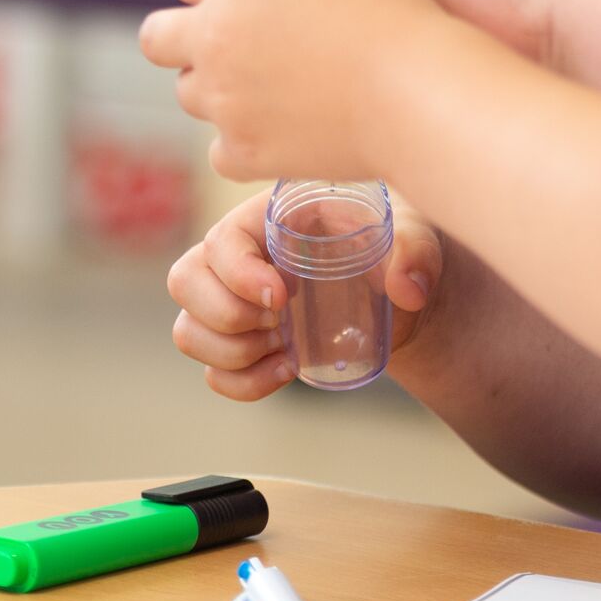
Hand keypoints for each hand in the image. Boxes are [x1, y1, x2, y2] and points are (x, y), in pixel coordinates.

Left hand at [140, 0, 466, 180]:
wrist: (418, 97)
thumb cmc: (398, 24)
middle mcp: (216, 37)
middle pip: (156, 36)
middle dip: (181, 38)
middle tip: (225, 46)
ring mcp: (223, 100)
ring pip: (188, 93)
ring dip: (216, 88)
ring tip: (268, 91)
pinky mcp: (240, 152)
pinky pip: (219, 147)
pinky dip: (242, 141)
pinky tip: (281, 132)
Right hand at [166, 191, 446, 398]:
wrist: (396, 289)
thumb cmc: (393, 244)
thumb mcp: (414, 232)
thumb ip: (416, 250)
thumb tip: (407, 289)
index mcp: (267, 217)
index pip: (220, 241)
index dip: (238, 274)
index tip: (283, 297)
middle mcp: (237, 256)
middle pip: (184, 282)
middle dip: (229, 316)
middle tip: (282, 323)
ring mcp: (231, 301)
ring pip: (188, 332)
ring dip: (233, 353)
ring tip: (286, 348)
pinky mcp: (242, 342)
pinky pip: (212, 372)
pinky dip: (242, 383)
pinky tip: (286, 371)